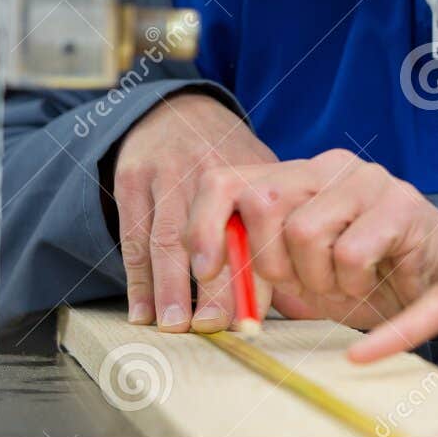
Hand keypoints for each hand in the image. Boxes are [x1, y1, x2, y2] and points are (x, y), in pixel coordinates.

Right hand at [109, 92, 275, 332]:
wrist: (176, 111)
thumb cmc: (230, 159)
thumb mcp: (263, 176)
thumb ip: (279, 231)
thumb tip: (304, 302)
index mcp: (251, 174)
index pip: (255, 229)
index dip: (255, 274)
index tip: (252, 317)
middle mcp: (209, 171)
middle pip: (210, 232)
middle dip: (212, 282)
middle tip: (212, 325)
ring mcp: (167, 175)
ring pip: (166, 236)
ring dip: (169, 286)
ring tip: (175, 325)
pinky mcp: (132, 180)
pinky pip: (133, 235)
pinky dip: (137, 278)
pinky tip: (142, 311)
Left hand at [186, 150, 437, 328]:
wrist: (434, 286)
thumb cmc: (361, 277)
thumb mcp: (296, 270)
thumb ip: (255, 259)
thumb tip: (206, 269)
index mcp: (298, 175)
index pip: (227, 181)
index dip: (204, 226)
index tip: (207, 272)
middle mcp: (330, 165)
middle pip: (262, 201)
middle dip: (270, 260)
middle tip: (302, 285)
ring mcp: (369, 180)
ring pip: (305, 231)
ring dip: (319, 278)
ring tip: (344, 284)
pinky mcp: (402, 204)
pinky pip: (350, 253)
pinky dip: (353, 284)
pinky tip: (372, 281)